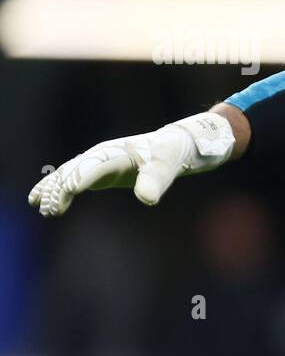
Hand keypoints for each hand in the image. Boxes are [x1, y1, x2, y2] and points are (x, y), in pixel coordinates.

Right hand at [28, 112, 235, 216]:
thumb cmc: (171, 153)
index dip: (78, 182)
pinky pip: (70, 178)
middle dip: (59, 190)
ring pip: (66, 174)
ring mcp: (97, 162)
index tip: (66, 196)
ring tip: (39, 207)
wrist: (173, 144)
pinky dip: (55, 188)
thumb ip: (155, 181)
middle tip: (50, 211)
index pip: (91, 168)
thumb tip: (147, 199)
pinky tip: (39, 201)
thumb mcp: (167, 166)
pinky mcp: (98, 171)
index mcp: (115, 152)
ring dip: (52, 190)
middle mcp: (101, 155)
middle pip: (73, 172)